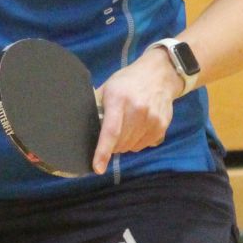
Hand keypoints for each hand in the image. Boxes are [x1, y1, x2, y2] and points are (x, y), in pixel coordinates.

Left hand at [92, 47, 180, 173]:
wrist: (159, 75)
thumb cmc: (128, 82)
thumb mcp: (108, 88)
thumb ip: (97, 107)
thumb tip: (80, 127)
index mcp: (119, 99)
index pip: (111, 131)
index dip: (103, 152)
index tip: (97, 167)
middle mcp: (138, 110)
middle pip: (120, 143)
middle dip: (112, 144)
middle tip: (113, 131)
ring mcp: (152, 119)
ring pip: (132, 147)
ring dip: (125, 144)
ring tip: (127, 125)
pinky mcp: (162, 126)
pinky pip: (144, 146)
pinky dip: (137, 142)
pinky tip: (138, 127)